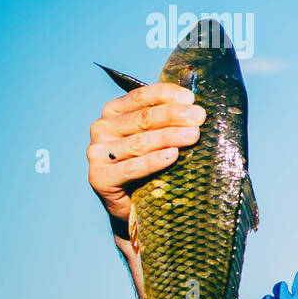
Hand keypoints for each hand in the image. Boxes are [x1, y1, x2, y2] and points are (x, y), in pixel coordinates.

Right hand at [87, 83, 205, 230]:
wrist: (134, 204)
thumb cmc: (150, 165)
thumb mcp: (158, 137)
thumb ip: (169, 120)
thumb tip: (199, 109)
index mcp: (114, 112)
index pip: (141, 96)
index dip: (166, 95)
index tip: (191, 99)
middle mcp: (102, 128)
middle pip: (143, 119)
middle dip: (174, 116)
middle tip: (199, 117)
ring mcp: (98, 153)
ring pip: (139, 142)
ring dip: (168, 137)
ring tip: (193, 136)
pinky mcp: (99, 177)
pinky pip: (131, 168)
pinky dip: (153, 162)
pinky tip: (172, 156)